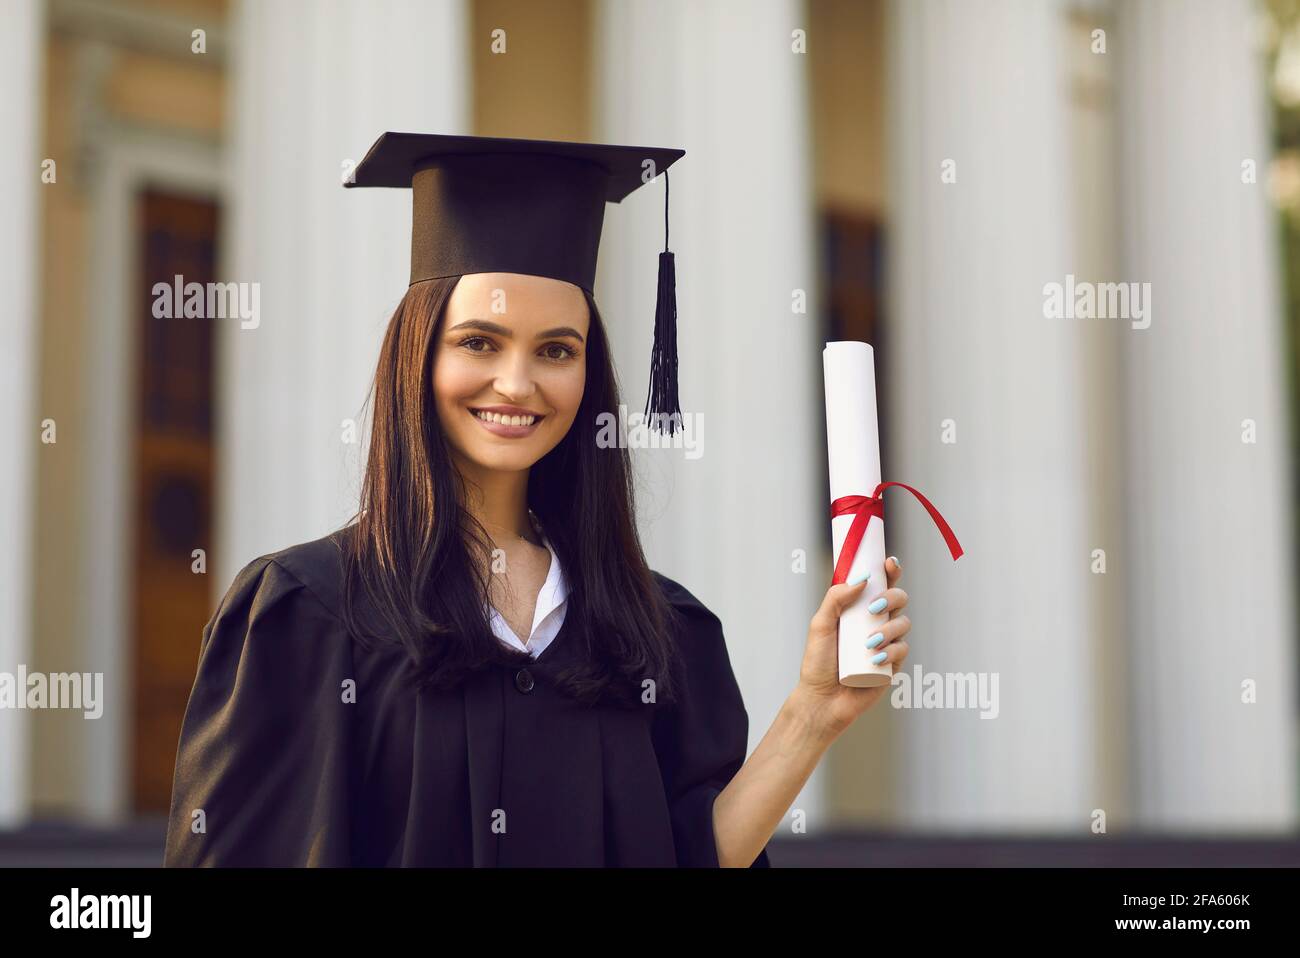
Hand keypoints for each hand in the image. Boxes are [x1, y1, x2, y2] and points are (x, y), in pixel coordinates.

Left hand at [794, 556, 909, 738]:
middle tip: (874, 607)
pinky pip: (903, 650)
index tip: (889, 563)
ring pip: (903, 624)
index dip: (890, 571)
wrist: (821, 700)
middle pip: (898, 599)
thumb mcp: (820, 625)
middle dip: (892, 598)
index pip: (880, 584)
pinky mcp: (892, 665)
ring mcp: (887, 643)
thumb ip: (835, 598)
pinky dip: (892, 651)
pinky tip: (877, 657)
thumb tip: (861, 579)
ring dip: (890, 628)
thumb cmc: (818, 662)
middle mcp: (876, 623)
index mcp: (860, 609)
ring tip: (869, 642)